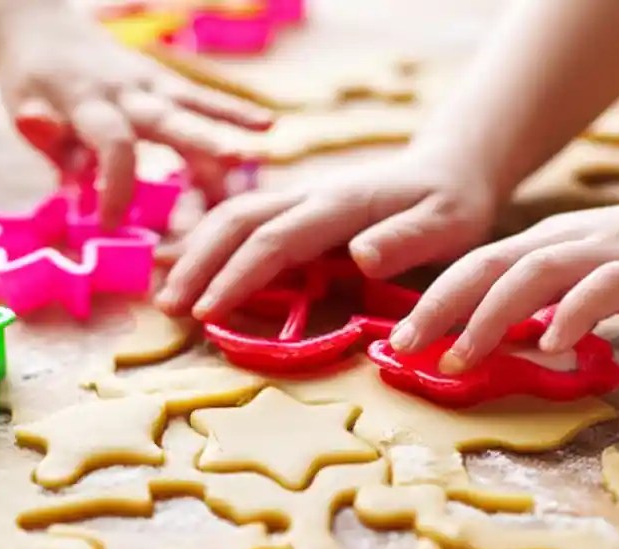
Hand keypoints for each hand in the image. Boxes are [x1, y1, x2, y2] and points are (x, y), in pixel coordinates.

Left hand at [0, 3, 272, 227]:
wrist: (38, 26)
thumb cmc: (30, 80)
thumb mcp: (25, 108)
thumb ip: (51, 143)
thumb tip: (69, 180)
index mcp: (86, 103)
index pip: (112, 146)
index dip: (116, 187)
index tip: (112, 227)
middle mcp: (124, 90)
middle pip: (166, 120)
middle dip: (198, 147)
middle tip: (226, 175)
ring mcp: (148, 82)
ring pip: (191, 108)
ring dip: (226, 131)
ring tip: (257, 156)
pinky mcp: (164, 80)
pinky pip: (201, 97)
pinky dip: (232, 111)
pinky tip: (268, 127)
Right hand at [156, 141, 499, 318]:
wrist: (451, 167)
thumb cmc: (452, 204)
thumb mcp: (449, 224)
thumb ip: (406, 240)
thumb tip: (360, 256)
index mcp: (339, 204)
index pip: (276, 239)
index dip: (237, 275)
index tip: (206, 310)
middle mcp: (308, 195)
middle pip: (237, 221)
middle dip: (197, 263)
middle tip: (168, 309)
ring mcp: (296, 199)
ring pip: (231, 218)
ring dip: (194, 254)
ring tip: (165, 297)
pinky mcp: (292, 209)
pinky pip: (240, 224)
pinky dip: (206, 246)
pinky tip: (183, 270)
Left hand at [390, 186, 618, 372]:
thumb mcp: (601, 282)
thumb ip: (557, 305)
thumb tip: (515, 342)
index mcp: (553, 244)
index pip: (478, 268)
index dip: (432, 301)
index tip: (395, 343)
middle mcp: (572, 240)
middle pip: (487, 266)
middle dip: (438, 307)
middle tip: (401, 350)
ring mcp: (612, 251)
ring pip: (533, 274)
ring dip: (489, 317)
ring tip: (459, 358)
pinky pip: (605, 288)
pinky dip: (574, 314)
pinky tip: (553, 345)